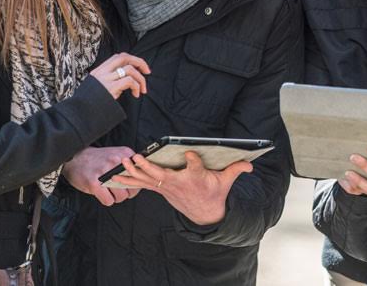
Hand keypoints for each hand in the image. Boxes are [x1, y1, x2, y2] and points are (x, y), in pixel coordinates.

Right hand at [62, 146, 139, 205]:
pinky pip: (109, 201)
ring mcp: (105, 172)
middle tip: (117, 189)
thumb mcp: (116, 155)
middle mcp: (117, 161)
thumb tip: (141, 180)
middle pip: (132, 188)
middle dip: (126, 192)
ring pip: (121, 196)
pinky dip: (105, 200)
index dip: (135, 183)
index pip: (140, 175)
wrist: (75, 157)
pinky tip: (101, 192)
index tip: (130, 185)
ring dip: (115, 197)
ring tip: (108, 191)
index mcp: (125, 154)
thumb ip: (129, 165)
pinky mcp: (94, 183)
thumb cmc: (97, 159)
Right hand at [90, 52, 149, 98]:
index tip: (139, 67)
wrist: (80, 113)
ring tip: (141, 89)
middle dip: (139, 62)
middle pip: (124, 57)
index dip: (131, 59)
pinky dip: (137, 86)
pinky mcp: (111, 87)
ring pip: (130, 69)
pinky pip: (129, 81)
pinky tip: (136, 94)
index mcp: (99, 71)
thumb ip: (108, 81)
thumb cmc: (90, 104)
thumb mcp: (96, 87)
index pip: (118, 57)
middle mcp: (102, 72)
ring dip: (140, 78)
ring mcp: (106, 79)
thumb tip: (125, 80)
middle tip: (147, 72)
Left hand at [111, 151, 252, 224]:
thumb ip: (236, 169)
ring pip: (149, 180)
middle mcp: (179, 184)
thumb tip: (251, 164)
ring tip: (122, 163)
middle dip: (148, 167)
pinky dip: (130, 180)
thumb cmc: (214, 192)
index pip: (195, 168)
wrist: (205, 214)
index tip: (190, 152)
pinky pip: (143, 184)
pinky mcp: (161, 190)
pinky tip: (115, 176)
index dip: (193, 160)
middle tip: (137, 157)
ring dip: (134, 172)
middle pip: (162, 175)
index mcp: (197, 178)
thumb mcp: (226, 181)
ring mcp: (168, 188)